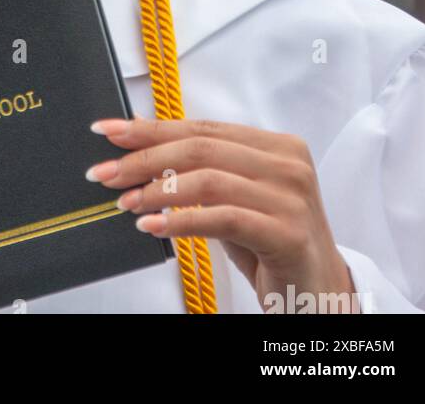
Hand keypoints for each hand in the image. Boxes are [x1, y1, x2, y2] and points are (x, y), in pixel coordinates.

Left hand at [86, 117, 357, 312]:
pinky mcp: (288, 233)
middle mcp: (288, 164)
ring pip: (208, 180)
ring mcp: (292, 198)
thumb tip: (140, 133)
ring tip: (126, 202)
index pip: (202, 129)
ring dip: (157, 191)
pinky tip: (154, 227)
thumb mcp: (232, 196)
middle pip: (200, 150)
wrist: (318, 294)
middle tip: (105, 172)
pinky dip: (181, 221)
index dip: (151, 129)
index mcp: (277, 146)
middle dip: (144, 159)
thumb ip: (197, 166)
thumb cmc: (272, 242)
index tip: (109, 131)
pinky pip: (223, 218)